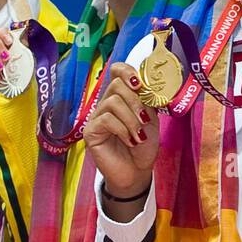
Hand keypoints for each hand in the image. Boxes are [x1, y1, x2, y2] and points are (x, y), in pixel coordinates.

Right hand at [84, 62, 158, 201]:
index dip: (127, 71)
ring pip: (112, 102)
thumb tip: (148, 85)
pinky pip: (106, 120)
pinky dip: (123, 130)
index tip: (140, 84)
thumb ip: (147, 101)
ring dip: (131, 119)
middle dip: (135, 101)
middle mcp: (107, 103)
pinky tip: (131, 141)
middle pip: (116, 85)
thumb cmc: (143, 144)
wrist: (137, 170)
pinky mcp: (91, 131)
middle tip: (145, 120)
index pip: (116, 71)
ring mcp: (97, 117)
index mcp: (122, 96)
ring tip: (139, 135)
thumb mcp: (151, 119)